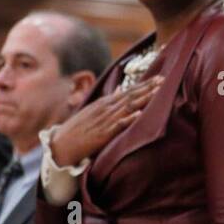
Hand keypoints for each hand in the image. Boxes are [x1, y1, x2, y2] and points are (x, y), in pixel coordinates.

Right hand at [49, 75, 163, 166]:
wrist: (60, 145)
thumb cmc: (78, 129)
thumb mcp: (93, 110)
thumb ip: (109, 100)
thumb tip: (121, 88)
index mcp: (104, 103)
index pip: (128, 91)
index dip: (143, 85)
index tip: (158, 78)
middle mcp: (105, 109)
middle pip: (130, 96)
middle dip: (147, 88)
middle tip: (163, 79)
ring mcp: (104, 121)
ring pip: (127, 107)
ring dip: (143, 99)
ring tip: (157, 92)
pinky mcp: (102, 134)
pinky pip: (117, 126)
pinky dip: (128, 119)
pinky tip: (139, 115)